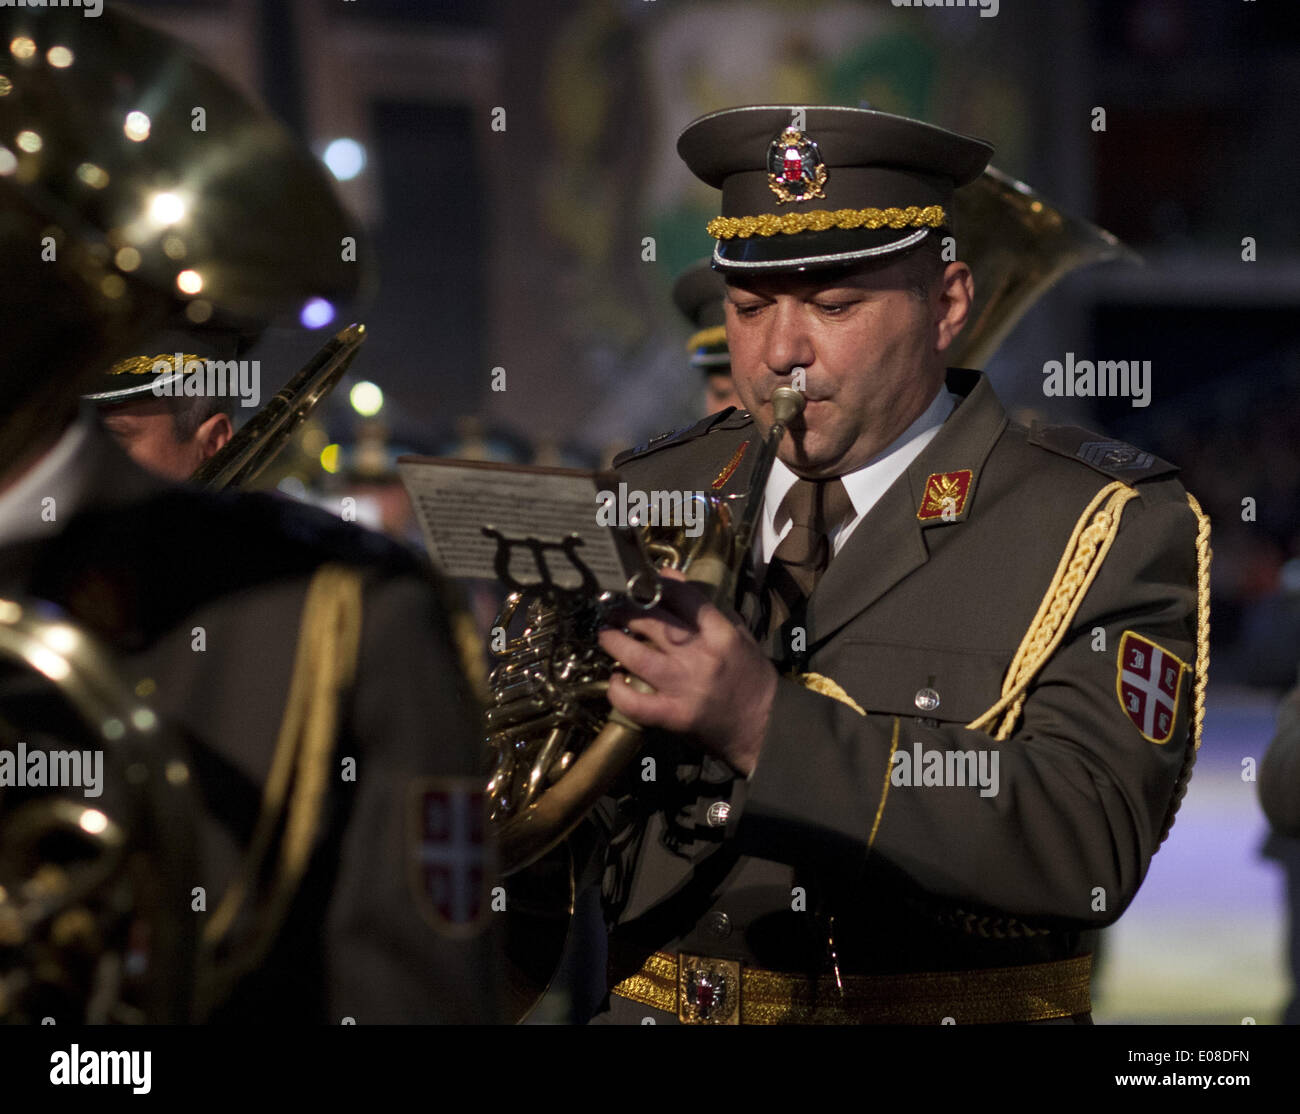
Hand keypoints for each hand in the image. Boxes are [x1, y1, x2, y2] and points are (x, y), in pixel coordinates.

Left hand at [597, 569, 777, 776]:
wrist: (763, 726)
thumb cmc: (751, 676)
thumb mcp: (739, 634)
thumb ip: (709, 609)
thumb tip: (674, 581)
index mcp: (720, 633)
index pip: (683, 597)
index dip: (658, 585)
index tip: (643, 581)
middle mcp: (700, 656)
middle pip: (653, 622)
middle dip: (627, 610)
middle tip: (613, 605)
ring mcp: (684, 686)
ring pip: (637, 657)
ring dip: (614, 641)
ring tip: (605, 633)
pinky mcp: (673, 716)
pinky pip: (634, 702)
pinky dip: (617, 690)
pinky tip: (614, 679)